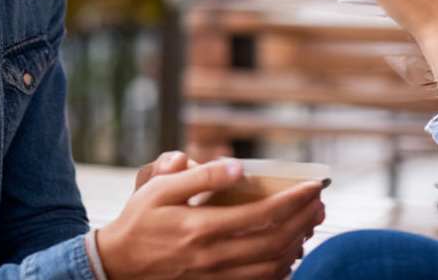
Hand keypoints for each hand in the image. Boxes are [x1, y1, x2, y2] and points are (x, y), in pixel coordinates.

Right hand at [97, 158, 325, 279]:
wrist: (117, 264)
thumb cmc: (139, 221)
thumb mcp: (160, 189)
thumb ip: (200, 177)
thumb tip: (237, 167)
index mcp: (202, 227)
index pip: (263, 215)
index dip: (294, 200)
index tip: (314, 185)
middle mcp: (213, 256)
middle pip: (275, 243)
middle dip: (304, 221)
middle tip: (320, 203)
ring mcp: (215, 277)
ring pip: (271, 268)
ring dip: (297, 245)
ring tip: (308, 224)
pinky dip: (280, 269)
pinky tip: (287, 252)